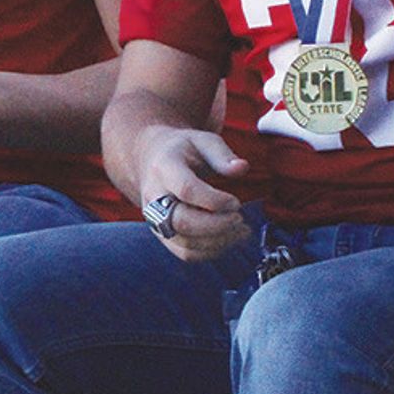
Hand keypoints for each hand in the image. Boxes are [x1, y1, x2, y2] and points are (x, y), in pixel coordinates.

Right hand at [135, 127, 249, 261]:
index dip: (215, 201)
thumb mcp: (202, 140)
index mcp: (163, 168)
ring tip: (240, 229)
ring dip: (218, 241)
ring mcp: (155, 218)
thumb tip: (242, 168)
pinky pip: (185, 253)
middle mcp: (154, 196)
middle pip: (183, 221)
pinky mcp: (162, 234)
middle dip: (218, 225)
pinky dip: (211, 251)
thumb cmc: (182, 151)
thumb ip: (222, 154)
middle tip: (239, 218)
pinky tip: (228, 238)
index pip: (186, 190)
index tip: (235, 202)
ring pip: (185, 243)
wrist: (151, 160)